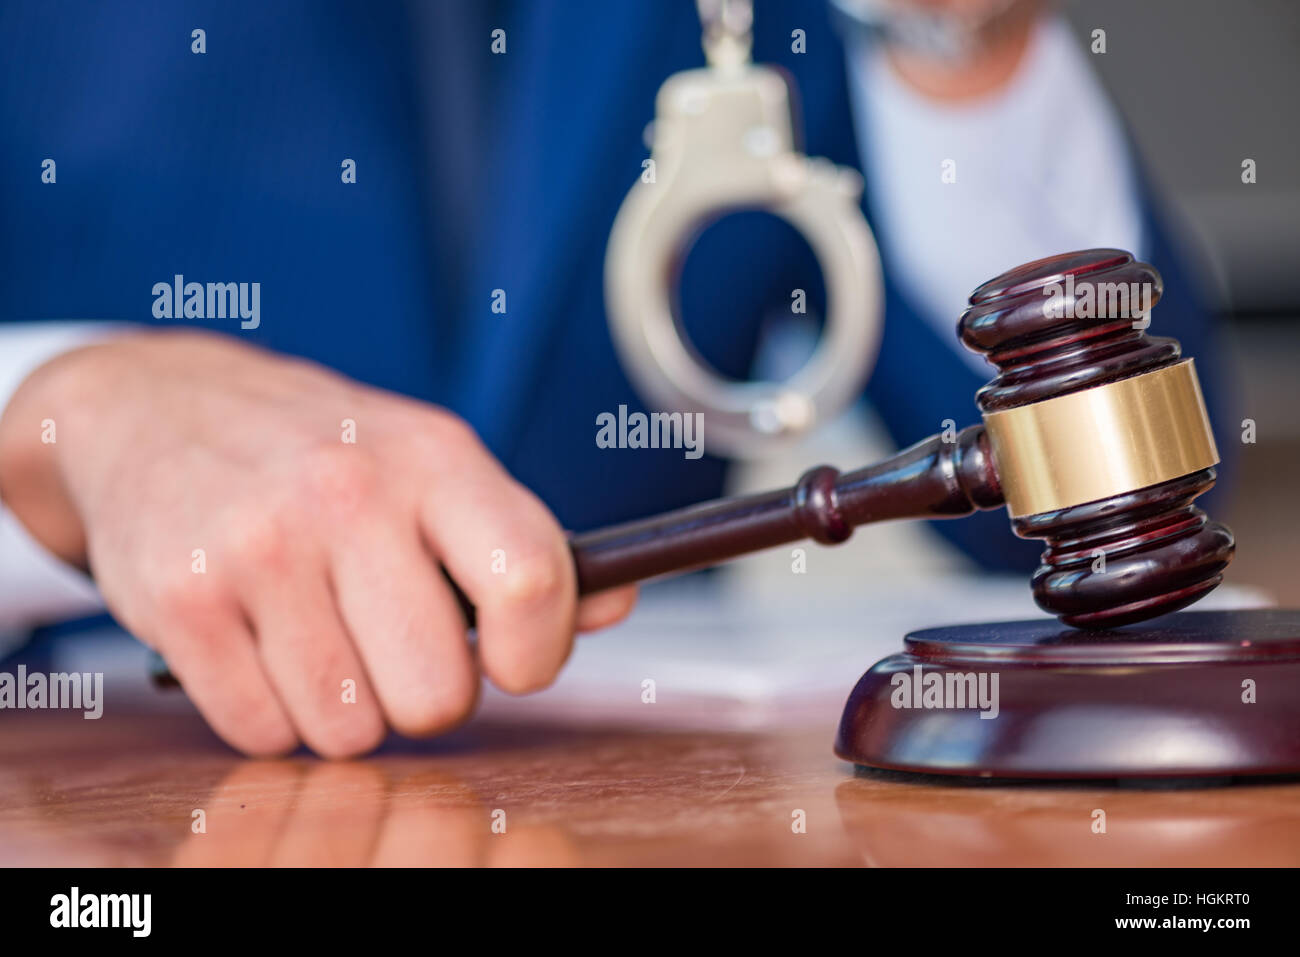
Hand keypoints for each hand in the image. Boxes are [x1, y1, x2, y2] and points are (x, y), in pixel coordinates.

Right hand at [0, 330, 636, 756]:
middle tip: (396, 645)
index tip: (518, 663)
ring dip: (345, 706)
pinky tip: (261, 642)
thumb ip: (525, 542)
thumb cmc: (319, 449)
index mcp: (434, 457)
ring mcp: (260, 548)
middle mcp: (348, 495)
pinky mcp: (184, 601)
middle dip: (428, 693)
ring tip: (320, 633)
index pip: (531, 580)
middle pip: (439, 693)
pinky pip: (264, 732)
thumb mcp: (431, 465)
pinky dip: (271, 711)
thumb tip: (614, 604)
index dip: (539, 653)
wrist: (157, 405)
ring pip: (351, 730)